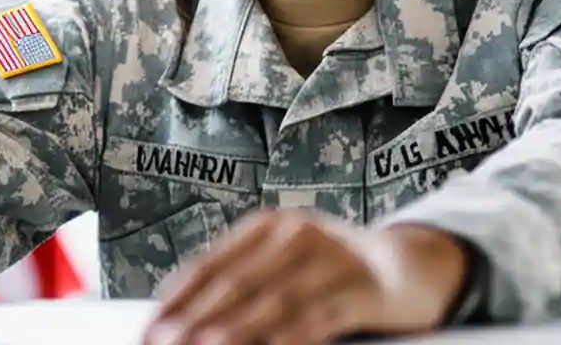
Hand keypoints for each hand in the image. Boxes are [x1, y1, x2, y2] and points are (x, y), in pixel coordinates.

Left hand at [143, 210, 470, 344]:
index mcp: (269, 227)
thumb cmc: (335, 273)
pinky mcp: (363, 288)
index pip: (210, 264)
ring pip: (272, 302)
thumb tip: (182, 321)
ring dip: (234, 331)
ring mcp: (331, 258)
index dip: (176, 300)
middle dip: (195, 321)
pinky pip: (319, 318)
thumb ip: (243, 283)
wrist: (412, 267)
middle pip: (236, 284)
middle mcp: (297, 234)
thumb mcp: (286, 266)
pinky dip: (289, 337)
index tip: (148, 330)